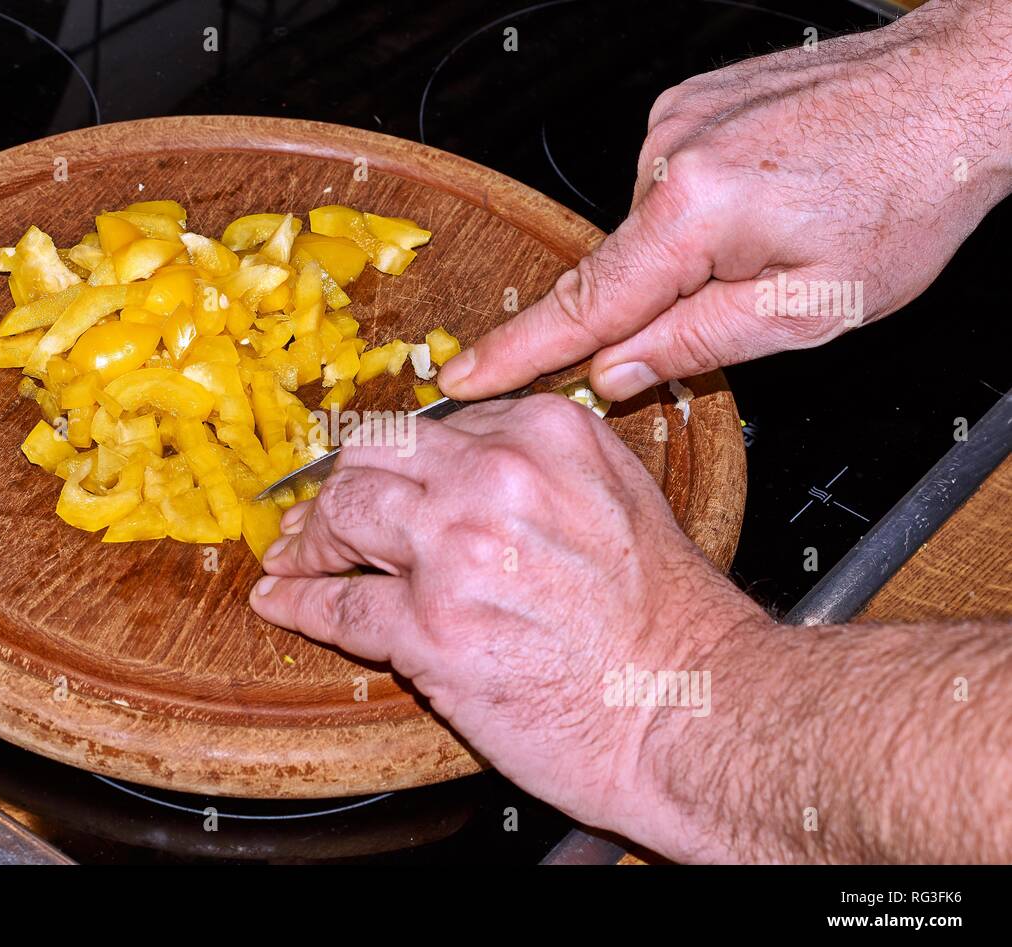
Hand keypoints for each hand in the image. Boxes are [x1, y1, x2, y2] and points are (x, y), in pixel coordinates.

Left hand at [249, 396, 769, 837]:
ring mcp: (454, 553)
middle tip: (311, 514)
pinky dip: (300, 604)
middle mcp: (492, 479)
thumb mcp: (615, 496)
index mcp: (541, 435)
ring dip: (305, 540)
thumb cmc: (666, 617)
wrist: (689, 706)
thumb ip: (536, 467)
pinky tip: (283, 601)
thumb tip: (463, 463)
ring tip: (289, 554)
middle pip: (371, 460)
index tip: (362, 473)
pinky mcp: (430, 630)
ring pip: (343, 519)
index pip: (427, 427)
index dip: (384, 458)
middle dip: (332, 488)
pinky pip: (338, 608)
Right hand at [438, 0, 1011, 401]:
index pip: (584, 304)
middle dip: (653, 306)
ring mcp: (675, 122)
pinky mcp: (689, 105)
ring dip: (688, 257)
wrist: (960, 93)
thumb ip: (697, 345)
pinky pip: (666, 185)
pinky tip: (764, 203)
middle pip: (620, 269)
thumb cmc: (908, 191)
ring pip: (648, 231)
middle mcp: (669, 156)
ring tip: (779, 239)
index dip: (519, 352)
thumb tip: (616, 372)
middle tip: (740, 300)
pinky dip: (696, 214)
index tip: (463, 378)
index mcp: (695, 211)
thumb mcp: (812, 309)